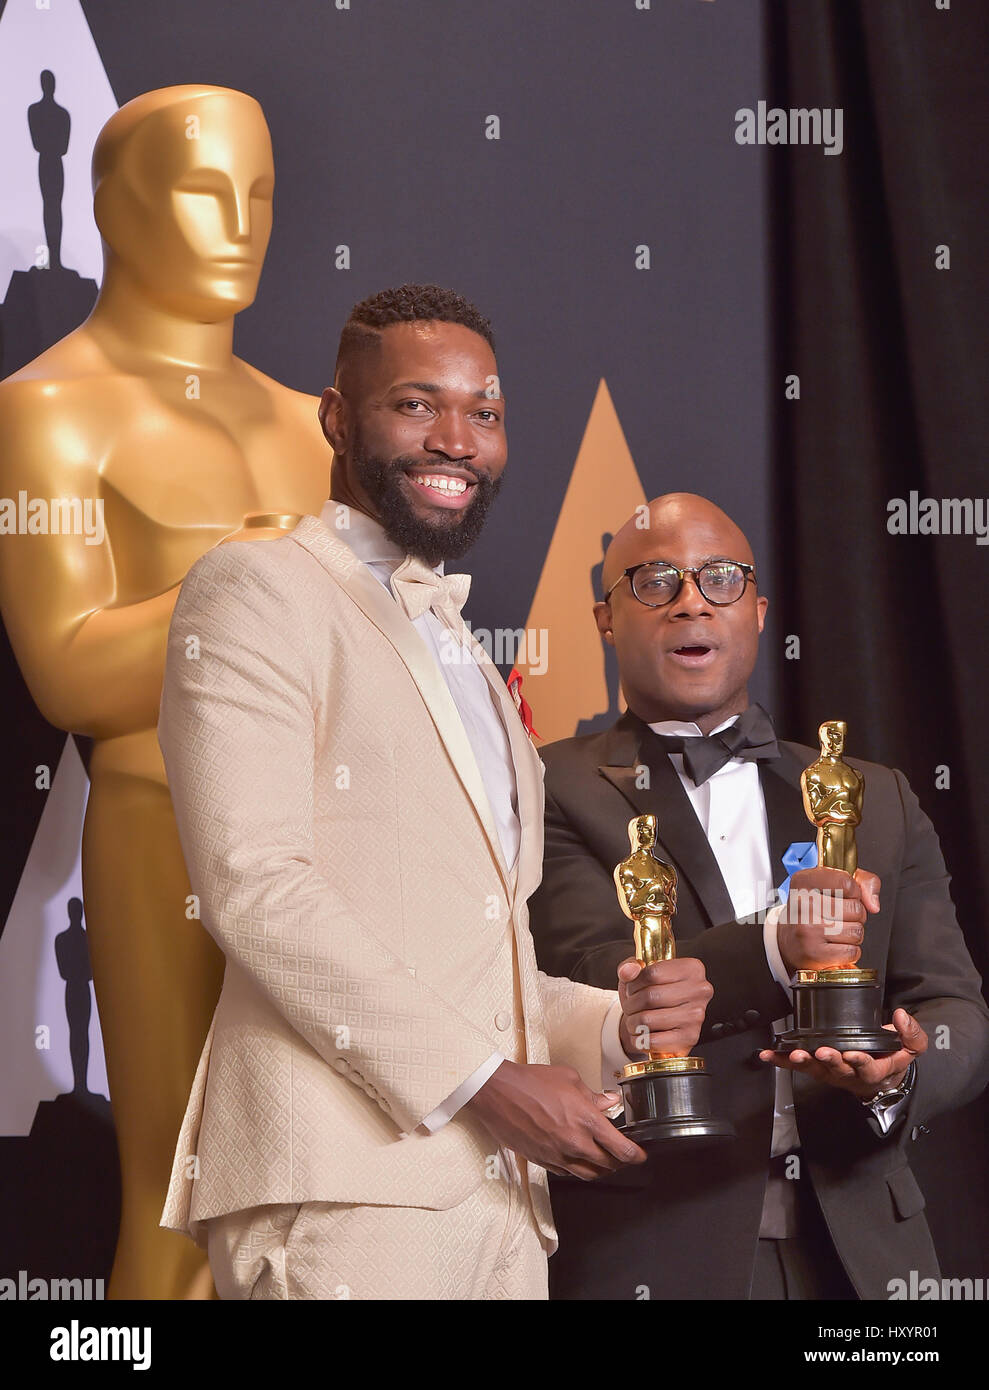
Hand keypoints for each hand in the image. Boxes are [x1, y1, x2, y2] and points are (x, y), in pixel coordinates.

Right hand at [464, 1060, 646, 1179]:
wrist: (498, 1093)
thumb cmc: (531, 1082)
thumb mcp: (569, 1078)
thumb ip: (592, 1095)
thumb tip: (608, 1102)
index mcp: (586, 1120)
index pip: (621, 1149)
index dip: (636, 1156)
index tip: (640, 1156)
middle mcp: (574, 1142)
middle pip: (608, 1166)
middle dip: (620, 1163)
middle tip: (623, 1157)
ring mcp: (557, 1155)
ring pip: (588, 1174)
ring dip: (600, 1170)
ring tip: (603, 1161)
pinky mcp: (542, 1160)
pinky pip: (567, 1172)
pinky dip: (577, 1169)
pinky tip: (577, 1158)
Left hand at [616, 955, 712, 1059]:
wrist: (660, 1021)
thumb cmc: (651, 993)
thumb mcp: (638, 973)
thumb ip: (629, 966)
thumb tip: (627, 971)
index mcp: (692, 968)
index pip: (652, 974)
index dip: (633, 984)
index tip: (631, 989)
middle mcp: (700, 990)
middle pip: (650, 996)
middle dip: (631, 1004)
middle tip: (630, 1007)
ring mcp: (697, 1015)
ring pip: (648, 1019)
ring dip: (633, 1023)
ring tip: (635, 1021)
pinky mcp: (690, 1037)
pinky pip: (653, 1041)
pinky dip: (640, 1040)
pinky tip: (643, 1034)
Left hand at [758, 1007, 927, 1100]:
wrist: (882, 1077)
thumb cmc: (892, 1058)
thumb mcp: (911, 1048)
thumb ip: (911, 1034)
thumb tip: (901, 1017)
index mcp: (874, 1070)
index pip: (867, 1067)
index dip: (860, 1061)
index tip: (853, 1053)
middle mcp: (849, 1073)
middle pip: (838, 1070)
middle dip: (830, 1061)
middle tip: (822, 1052)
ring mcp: (831, 1072)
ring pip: (816, 1070)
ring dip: (803, 1063)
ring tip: (792, 1055)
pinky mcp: (817, 1068)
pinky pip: (798, 1066)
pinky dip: (782, 1061)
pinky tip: (769, 1055)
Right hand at [777, 867, 880, 975]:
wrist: (788, 941)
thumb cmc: (813, 911)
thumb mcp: (832, 884)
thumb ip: (862, 881)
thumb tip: (873, 904)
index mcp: (804, 881)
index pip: (847, 882)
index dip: (853, 891)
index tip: (841, 896)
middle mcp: (803, 903)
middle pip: (856, 909)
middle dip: (855, 915)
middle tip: (837, 917)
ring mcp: (807, 929)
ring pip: (857, 931)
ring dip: (852, 934)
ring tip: (834, 931)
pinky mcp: (814, 952)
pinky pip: (852, 951)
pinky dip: (849, 951)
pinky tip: (834, 945)